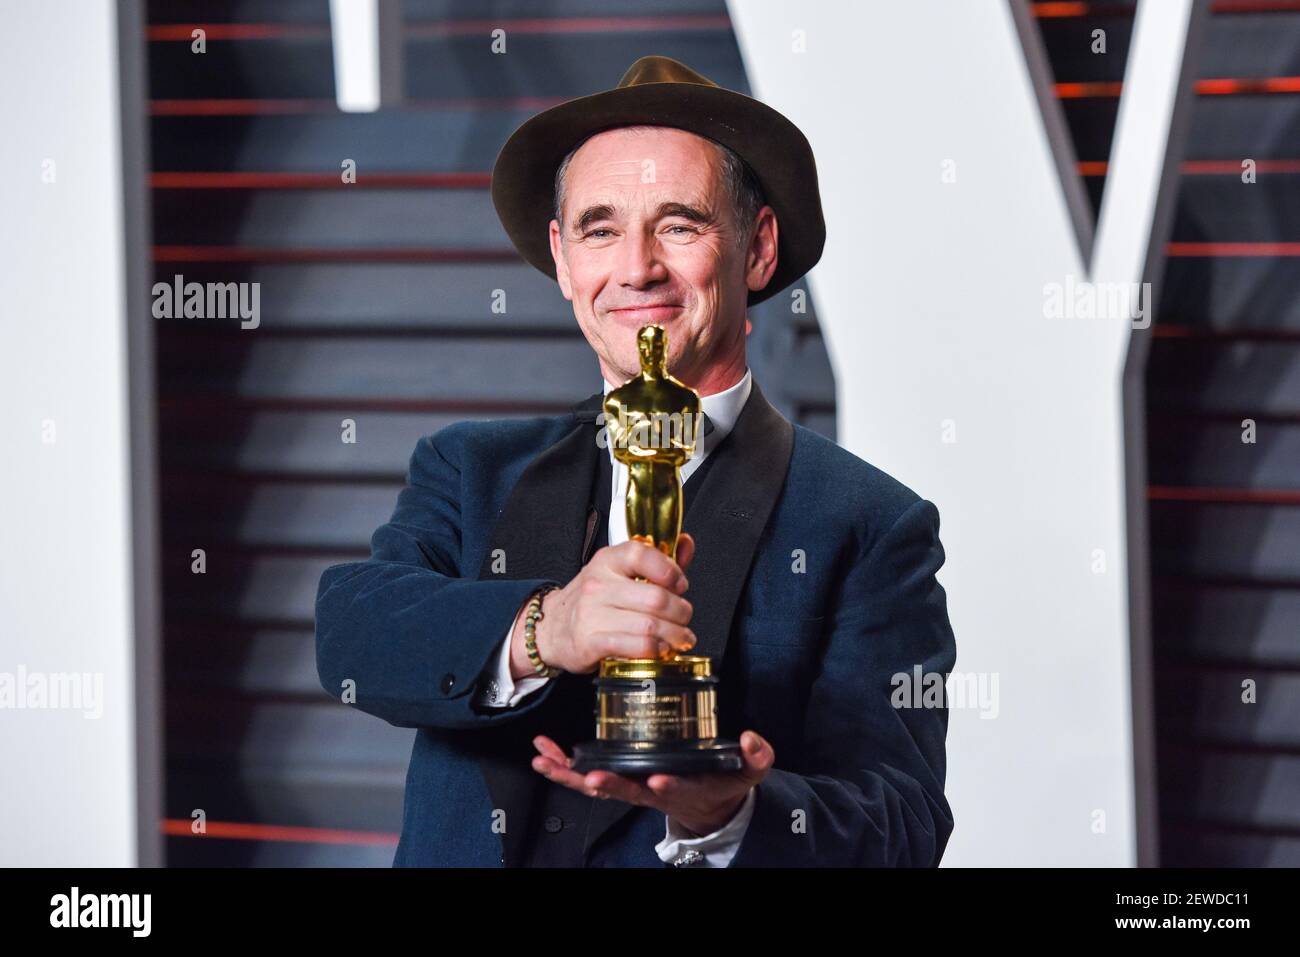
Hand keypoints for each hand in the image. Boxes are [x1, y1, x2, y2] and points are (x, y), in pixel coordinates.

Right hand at [510, 533, 697, 677]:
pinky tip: (661, 649)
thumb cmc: (593, 601)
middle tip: (684, 618)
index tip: (680, 584)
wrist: (551, 628)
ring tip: (680, 637)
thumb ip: (656, 560)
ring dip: (674, 635)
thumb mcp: (619, 573)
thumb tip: (686, 543)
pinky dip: (655, 650)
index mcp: (607, 561)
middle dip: (681, 611)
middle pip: (655, 597)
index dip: (670, 570)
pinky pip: (635, 646)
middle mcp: (598, 584)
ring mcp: (592, 614)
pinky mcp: (590, 643)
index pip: (641, 554)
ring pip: (649, 625)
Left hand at [531, 729, 774, 836]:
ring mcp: (631, 786)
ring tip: (546, 760)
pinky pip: (586, 777)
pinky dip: (564, 768)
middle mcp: (651, 789)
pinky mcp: (618, 779)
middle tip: (592, 777)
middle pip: (625, 790)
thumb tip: (754, 741)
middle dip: (607, 784)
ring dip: (571, 774)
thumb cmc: (722, 782)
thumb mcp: (747, 772)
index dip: (666, 784)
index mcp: (682, 786)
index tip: (659, 779)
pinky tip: (544, 755)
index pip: (674, 787)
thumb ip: (755, 757)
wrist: (707, 802)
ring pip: (597, 785)